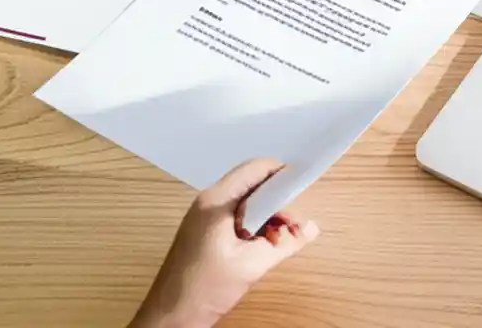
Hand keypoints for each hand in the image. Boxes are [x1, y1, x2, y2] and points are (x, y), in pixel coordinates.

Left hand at [129, 159, 320, 327]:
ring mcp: (205, 217)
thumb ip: (286, 242)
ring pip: (247, 204)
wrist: (170, 318)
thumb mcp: (253, 264)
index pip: (256, 169)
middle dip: (278, 203)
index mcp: (216, 201)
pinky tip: (263, 248)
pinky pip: (237, 218)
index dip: (282, 175)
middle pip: (253, 186)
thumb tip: (311, 228)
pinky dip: (255, 228)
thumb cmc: (202, 290)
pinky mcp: (206, 232)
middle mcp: (208, 203)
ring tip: (280, 242)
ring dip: (268, 218)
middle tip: (293, 227)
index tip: (302, 190)